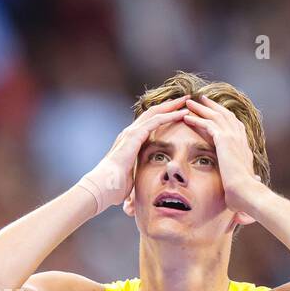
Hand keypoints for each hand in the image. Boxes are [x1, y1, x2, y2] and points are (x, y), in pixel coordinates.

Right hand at [79, 96, 191, 211]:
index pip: (150, 124)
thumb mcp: (133, 179)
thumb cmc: (114, 188)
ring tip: (187, 101)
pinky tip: (181, 113)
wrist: (102, 187)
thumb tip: (143, 190)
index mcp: (131, 141)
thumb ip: (139, 178)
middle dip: (171, 106)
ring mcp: (131, 133)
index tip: (180, 113)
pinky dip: (169, 116)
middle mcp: (130, 133)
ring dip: (172, 107)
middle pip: (153, 113)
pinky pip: (154, 122)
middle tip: (186, 100)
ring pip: (155, 113)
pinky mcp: (134, 136)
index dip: (165, 117)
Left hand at [182, 95, 263, 218]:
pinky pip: (208, 124)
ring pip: (216, 117)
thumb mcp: (241, 196)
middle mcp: (240, 142)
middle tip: (200, 100)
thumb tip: (242, 220)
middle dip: (213, 108)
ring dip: (202, 109)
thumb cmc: (246, 201)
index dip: (224, 120)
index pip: (234, 129)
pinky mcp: (224, 141)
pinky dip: (197, 118)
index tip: (214, 115)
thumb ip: (239, 200)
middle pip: (226, 117)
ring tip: (189, 103)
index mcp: (244, 152)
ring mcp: (233, 140)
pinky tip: (186, 116)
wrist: (250, 197)